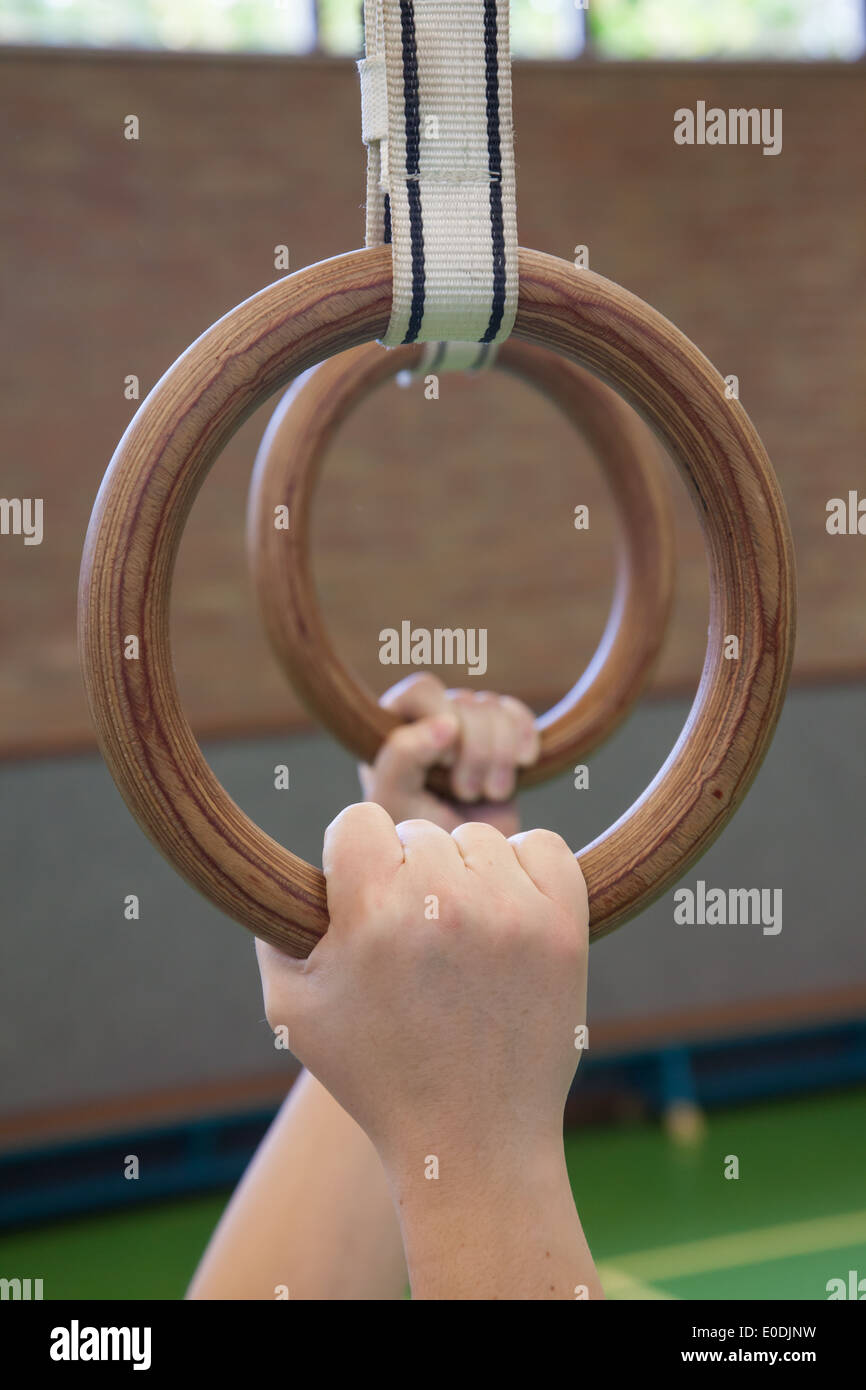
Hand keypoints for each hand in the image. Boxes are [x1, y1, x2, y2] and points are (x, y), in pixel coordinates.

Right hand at [256, 803, 588, 1177]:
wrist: (472, 1140)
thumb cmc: (376, 1075)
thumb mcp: (293, 1010)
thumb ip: (274, 931)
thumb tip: (296, 872)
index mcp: (372, 915)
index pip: (359, 819)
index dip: (354, 855)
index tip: (364, 892)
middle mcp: (445, 904)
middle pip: (420, 834)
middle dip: (410, 875)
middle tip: (415, 938)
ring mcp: (512, 914)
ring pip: (480, 840)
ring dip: (467, 875)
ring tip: (460, 938)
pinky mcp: (564, 928)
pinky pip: (543, 847)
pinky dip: (526, 870)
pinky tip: (507, 912)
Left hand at [358, 672, 538, 835]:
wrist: (463, 870)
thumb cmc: (416, 836)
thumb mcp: (395, 799)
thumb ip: (402, 756)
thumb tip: (445, 723)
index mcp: (395, 726)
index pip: (423, 690)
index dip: (442, 720)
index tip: (445, 764)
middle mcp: (430, 720)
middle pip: (466, 700)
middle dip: (476, 750)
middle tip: (467, 793)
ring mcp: (468, 727)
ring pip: (495, 708)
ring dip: (499, 756)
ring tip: (490, 794)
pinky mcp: (503, 738)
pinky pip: (520, 715)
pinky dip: (526, 739)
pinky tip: (523, 765)